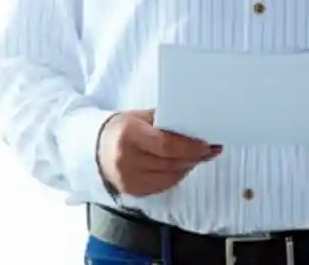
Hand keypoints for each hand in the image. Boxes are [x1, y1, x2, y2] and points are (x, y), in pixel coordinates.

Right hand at [97, 109, 221, 196]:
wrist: (97, 148)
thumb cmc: (124, 128)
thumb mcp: (143, 117)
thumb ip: (167, 122)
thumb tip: (197, 126)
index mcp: (129, 135)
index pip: (166, 145)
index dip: (190, 146)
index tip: (207, 144)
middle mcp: (127, 160)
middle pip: (171, 162)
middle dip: (194, 156)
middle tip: (211, 149)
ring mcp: (128, 179)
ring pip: (170, 176)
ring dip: (189, 166)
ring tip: (200, 156)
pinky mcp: (133, 191)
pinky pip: (164, 185)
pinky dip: (177, 175)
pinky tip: (184, 166)